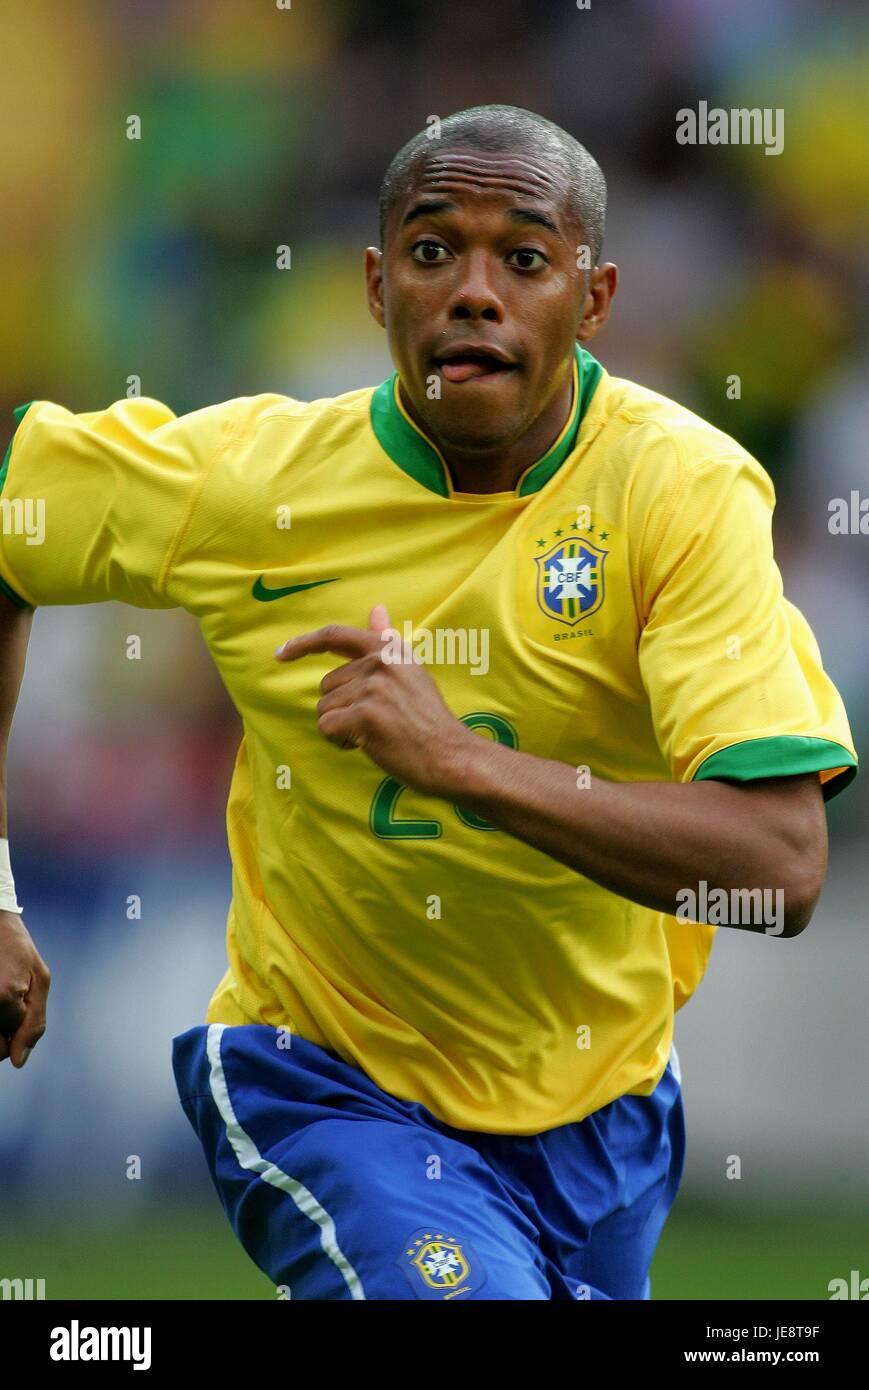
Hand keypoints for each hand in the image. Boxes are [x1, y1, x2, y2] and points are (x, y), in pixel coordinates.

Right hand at [0, 910, 49, 1067]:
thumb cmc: (17, 948)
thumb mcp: (39, 979)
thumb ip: (34, 1023)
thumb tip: (18, 1061)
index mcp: (2, 998)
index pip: (8, 1044)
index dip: (16, 1025)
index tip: (16, 993)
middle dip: (0, 1032)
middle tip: (5, 994)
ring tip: (1, 991)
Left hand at [275, 604, 474, 796]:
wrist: (451, 755)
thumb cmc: (429, 719)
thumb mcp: (411, 672)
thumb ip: (388, 641)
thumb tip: (377, 609)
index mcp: (389, 650)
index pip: (335, 635)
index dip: (303, 643)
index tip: (280, 654)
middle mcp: (379, 663)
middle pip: (327, 685)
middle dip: (342, 708)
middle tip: (375, 721)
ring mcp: (372, 688)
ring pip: (325, 708)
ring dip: (342, 727)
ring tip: (375, 733)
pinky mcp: (364, 715)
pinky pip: (327, 728)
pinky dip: (340, 741)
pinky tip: (366, 745)